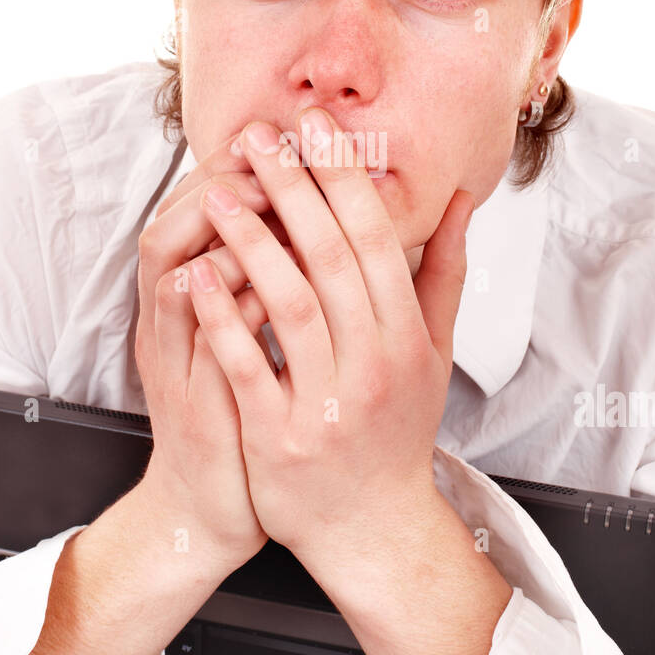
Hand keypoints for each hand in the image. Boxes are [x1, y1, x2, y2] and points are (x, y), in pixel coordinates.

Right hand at [133, 128, 297, 568]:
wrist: (212, 512)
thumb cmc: (245, 421)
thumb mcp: (254, 345)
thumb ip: (276, 284)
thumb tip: (321, 222)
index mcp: (190, 304)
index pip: (195, 214)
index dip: (230, 169)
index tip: (277, 139)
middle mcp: (170, 325)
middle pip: (172, 227)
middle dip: (220, 182)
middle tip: (267, 148)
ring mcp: (173, 365)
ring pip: (174, 277)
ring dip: (220, 236)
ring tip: (264, 197)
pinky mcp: (191, 408)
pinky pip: (200, 346)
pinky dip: (226, 310)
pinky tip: (263, 283)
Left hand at [182, 108, 474, 567]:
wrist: (372, 527)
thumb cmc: (396, 429)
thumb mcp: (433, 352)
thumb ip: (443, 271)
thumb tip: (459, 198)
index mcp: (408, 337)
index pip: (377, 239)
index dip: (344, 178)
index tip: (315, 127)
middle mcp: (375, 365)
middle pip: (332, 259)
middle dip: (294, 190)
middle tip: (259, 137)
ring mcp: (328, 403)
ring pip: (290, 305)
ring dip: (254, 243)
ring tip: (220, 192)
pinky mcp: (281, 438)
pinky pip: (248, 367)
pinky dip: (222, 318)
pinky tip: (195, 275)